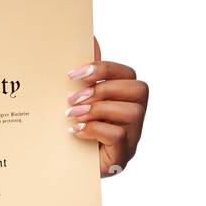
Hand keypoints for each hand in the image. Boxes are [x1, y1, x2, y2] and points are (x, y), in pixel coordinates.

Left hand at [64, 36, 147, 176]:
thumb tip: (89, 37)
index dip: (103, 69)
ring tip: (72, 114)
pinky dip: (95, 130)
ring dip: (98, 109)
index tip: (72, 73)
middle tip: (72, 97)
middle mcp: (134, 116)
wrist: (65, 167)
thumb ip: (86, 74)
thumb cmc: (74, 127)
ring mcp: (132, 137)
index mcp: (124, 98)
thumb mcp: (77, 98)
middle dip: (103, 89)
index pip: (127, 73)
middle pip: (139, 90)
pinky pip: (119, 136)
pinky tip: (75, 131)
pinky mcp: (122, 156)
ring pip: (132, 113)